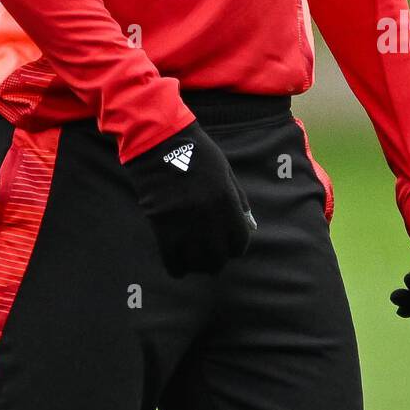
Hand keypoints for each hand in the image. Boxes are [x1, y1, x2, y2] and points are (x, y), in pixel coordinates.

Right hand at [122, 120, 256, 276]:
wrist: (159, 142)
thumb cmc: (195, 152)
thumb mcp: (224, 171)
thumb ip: (238, 199)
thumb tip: (250, 225)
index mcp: (227, 201)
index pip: (240, 243)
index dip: (235, 246)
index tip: (228, 244)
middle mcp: (209, 218)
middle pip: (219, 258)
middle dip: (216, 258)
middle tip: (209, 252)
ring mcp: (185, 225)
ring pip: (197, 265)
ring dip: (197, 264)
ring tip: (193, 256)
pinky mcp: (163, 229)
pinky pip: (173, 263)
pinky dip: (177, 267)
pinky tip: (177, 260)